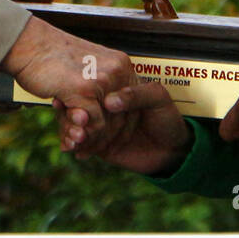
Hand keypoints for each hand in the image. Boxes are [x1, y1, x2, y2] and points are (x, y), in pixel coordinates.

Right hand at [1, 16, 136, 154]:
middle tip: (87, 150)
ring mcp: (102, 80)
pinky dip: (82, 137)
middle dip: (104, 139)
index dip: (119, 127)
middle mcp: (117, 70)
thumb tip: (100, 118)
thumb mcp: (84, 70)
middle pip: (122, 116)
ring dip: (92, 141)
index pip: (129, 104)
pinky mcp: (84, 89)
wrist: (28, 43)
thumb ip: (96, 89)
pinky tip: (70, 142)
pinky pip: (92, 124)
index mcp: (120, 64)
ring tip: (78, 148)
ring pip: (107, 123)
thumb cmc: (51, 57)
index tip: (105, 142)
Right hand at [57, 81, 190, 173]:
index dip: (77, 91)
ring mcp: (100, 124)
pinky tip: (73, 149)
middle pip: (78, 105)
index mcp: (117, 88)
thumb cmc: (168, 119)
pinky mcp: (99, 144)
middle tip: (72, 120)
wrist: (173, 151)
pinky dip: (75, 146)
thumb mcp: (159, 99)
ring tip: (72, 138)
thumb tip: (111, 100)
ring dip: (69, 130)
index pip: (91, 86)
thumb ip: (137, 95)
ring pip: (76, 124)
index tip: (65, 96)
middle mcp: (105, 105)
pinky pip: (82, 143)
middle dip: (69, 113)